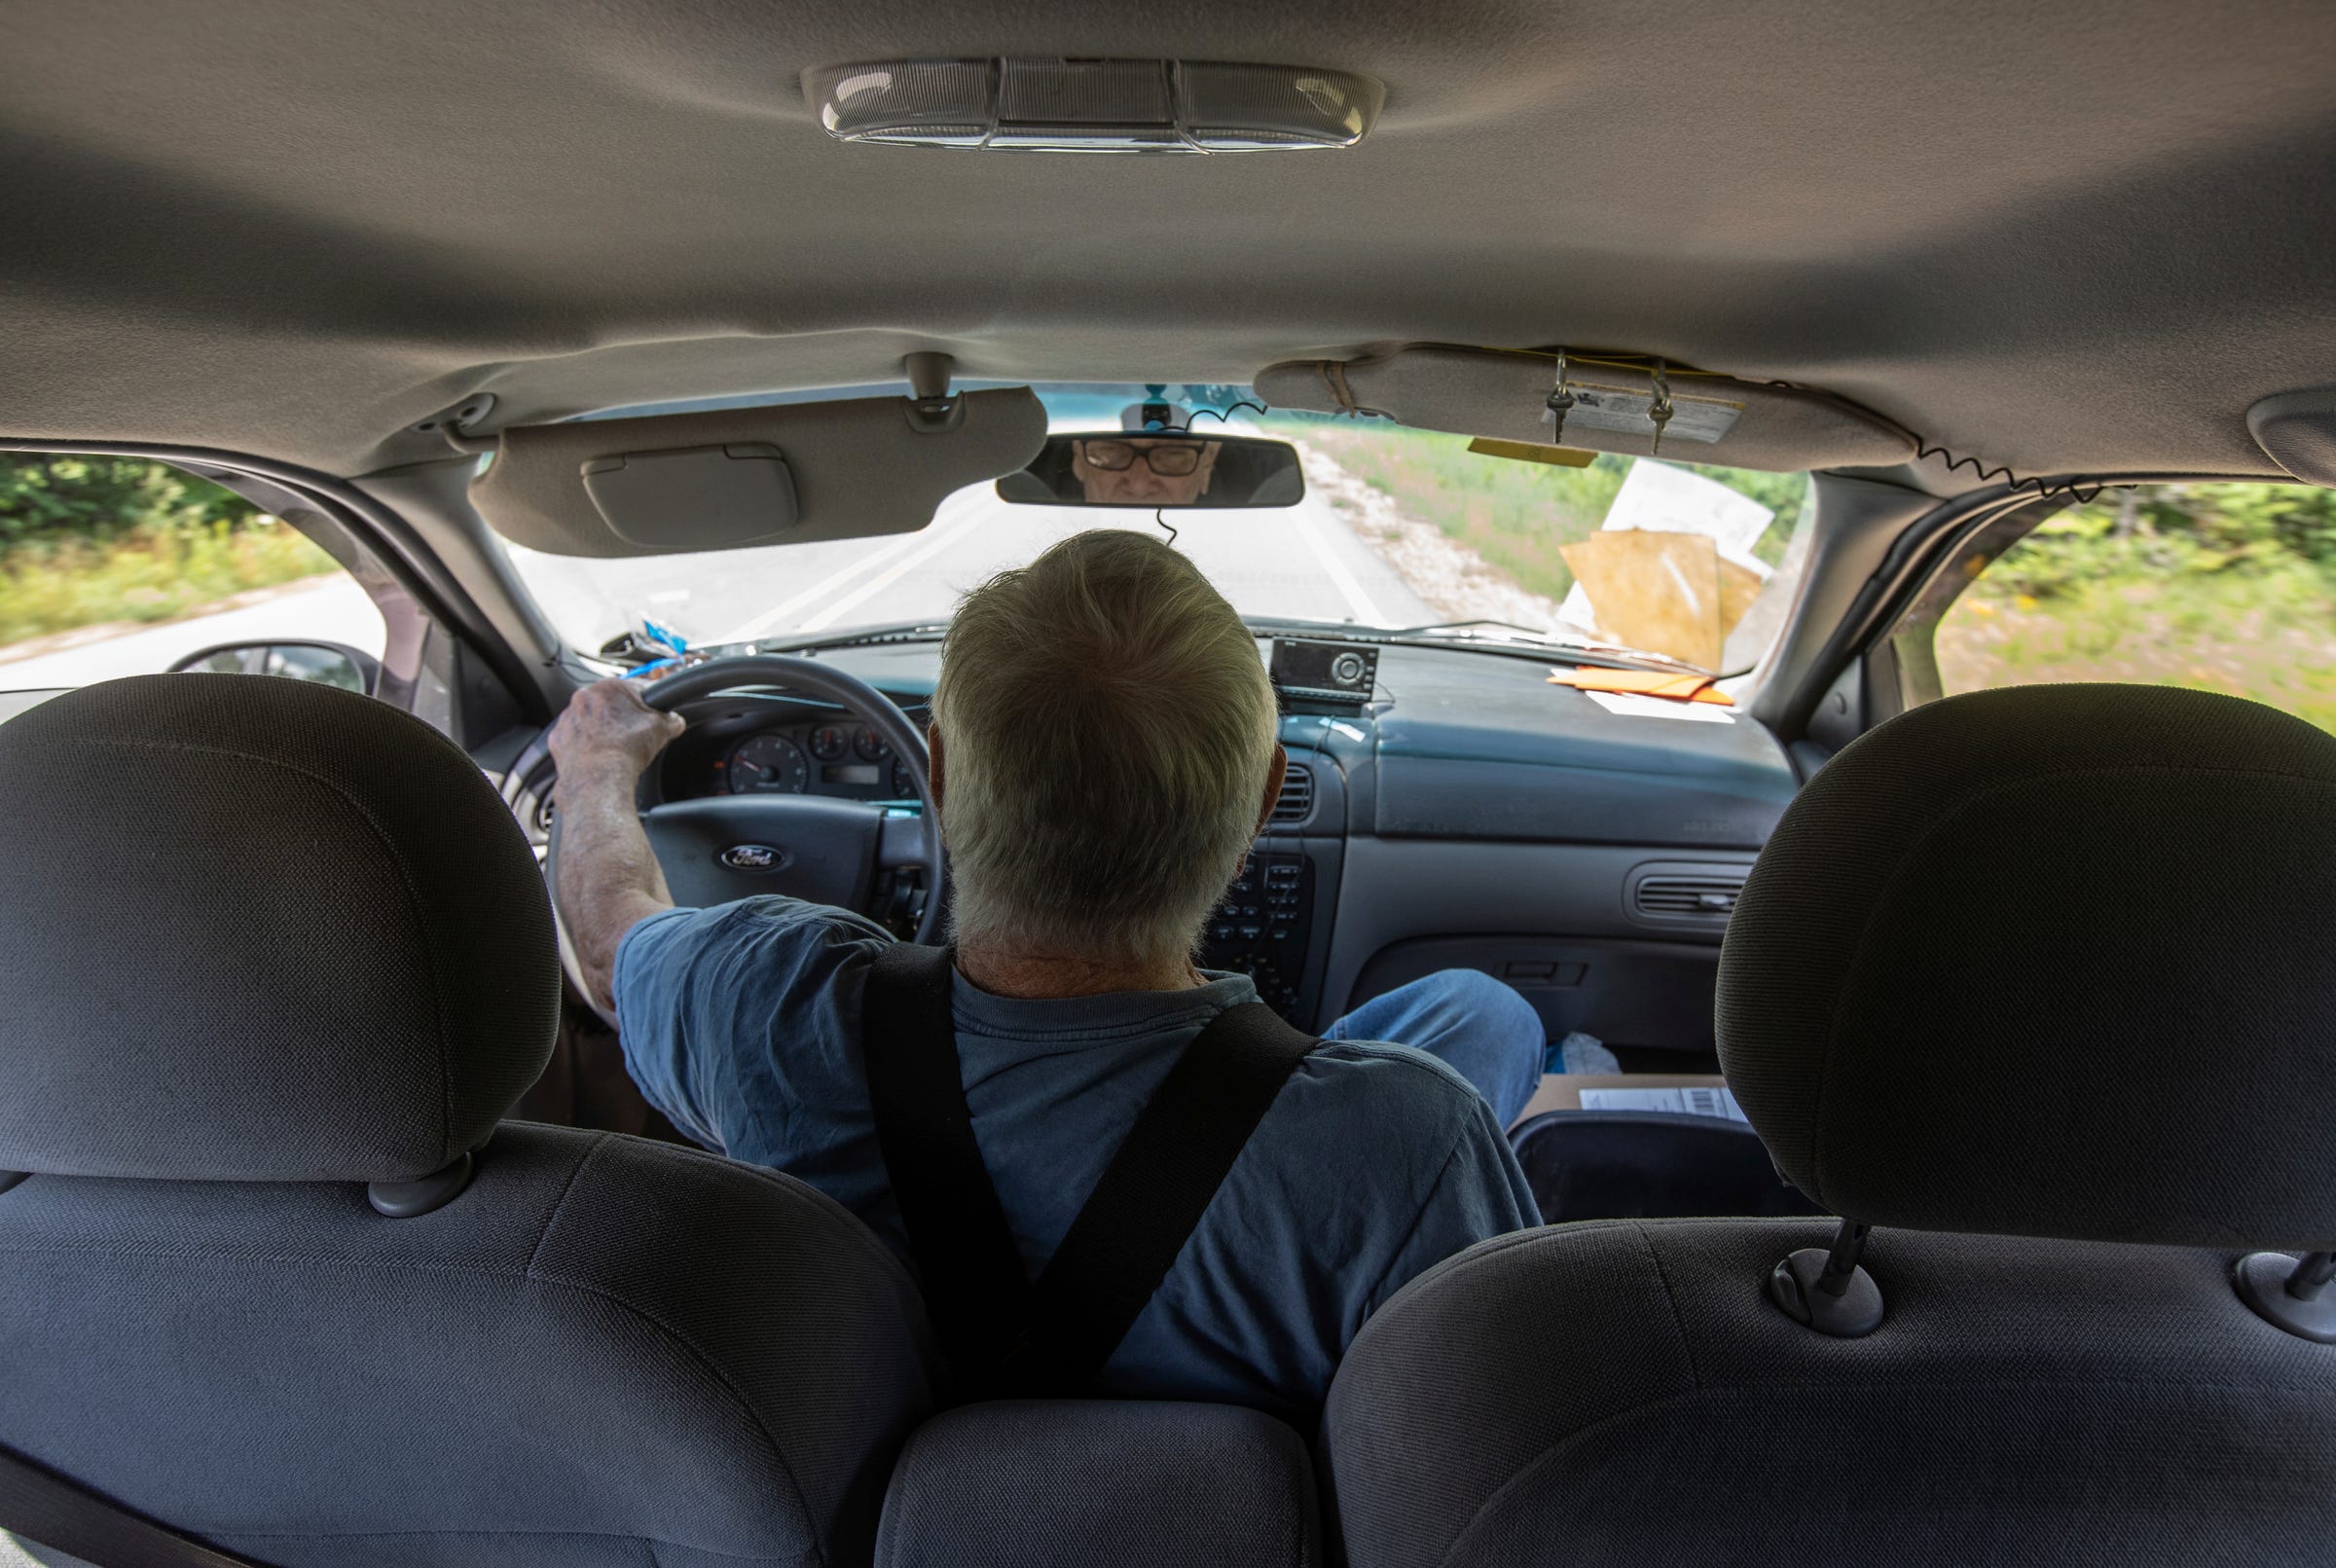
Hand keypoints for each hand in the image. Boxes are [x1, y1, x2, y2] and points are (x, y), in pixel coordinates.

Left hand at [547, 677, 685, 786]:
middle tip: (633, 734)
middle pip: (610, 703)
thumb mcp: (661, 730)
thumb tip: (675, 721)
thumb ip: (671, 719)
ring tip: (615, 748)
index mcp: (610, 687)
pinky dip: (584, 744)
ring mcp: (568, 718)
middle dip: (622, 716)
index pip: (636, 687)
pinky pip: (574, 737)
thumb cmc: (626, 751)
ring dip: (601, 729)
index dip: (648, 702)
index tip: (652, 713)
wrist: (598, 780)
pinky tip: (598, 756)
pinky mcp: (558, 738)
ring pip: (589, 719)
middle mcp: (584, 697)